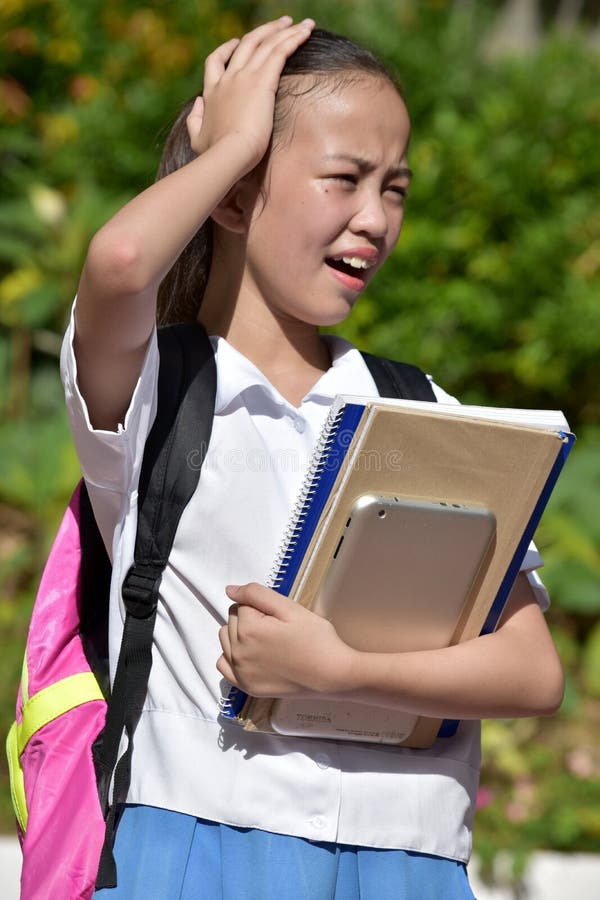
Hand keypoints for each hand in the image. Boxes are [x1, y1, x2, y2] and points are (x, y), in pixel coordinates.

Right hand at [187, 16, 314, 172]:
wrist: (228, 154)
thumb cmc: (214, 154)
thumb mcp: (197, 137)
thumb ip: (194, 119)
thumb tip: (198, 103)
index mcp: (212, 91)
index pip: (216, 61)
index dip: (226, 49)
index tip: (235, 43)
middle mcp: (228, 78)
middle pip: (246, 44)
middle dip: (264, 31)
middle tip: (280, 24)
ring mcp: (245, 78)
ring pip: (265, 43)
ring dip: (284, 30)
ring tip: (301, 23)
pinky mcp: (262, 82)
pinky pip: (280, 51)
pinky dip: (293, 38)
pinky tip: (306, 31)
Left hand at [217, 582, 353, 697]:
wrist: (332, 675)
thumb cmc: (316, 640)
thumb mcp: (290, 608)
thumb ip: (257, 594)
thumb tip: (230, 590)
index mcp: (248, 630)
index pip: (242, 604)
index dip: (262, 607)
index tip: (280, 618)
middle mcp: (239, 652)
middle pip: (232, 620)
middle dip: (250, 618)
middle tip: (277, 628)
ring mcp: (241, 672)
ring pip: (226, 639)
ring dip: (240, 635)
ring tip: (267, 640)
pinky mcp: (246, 686)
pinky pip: (224, 664)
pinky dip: (233, 656)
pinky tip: (253, 655)